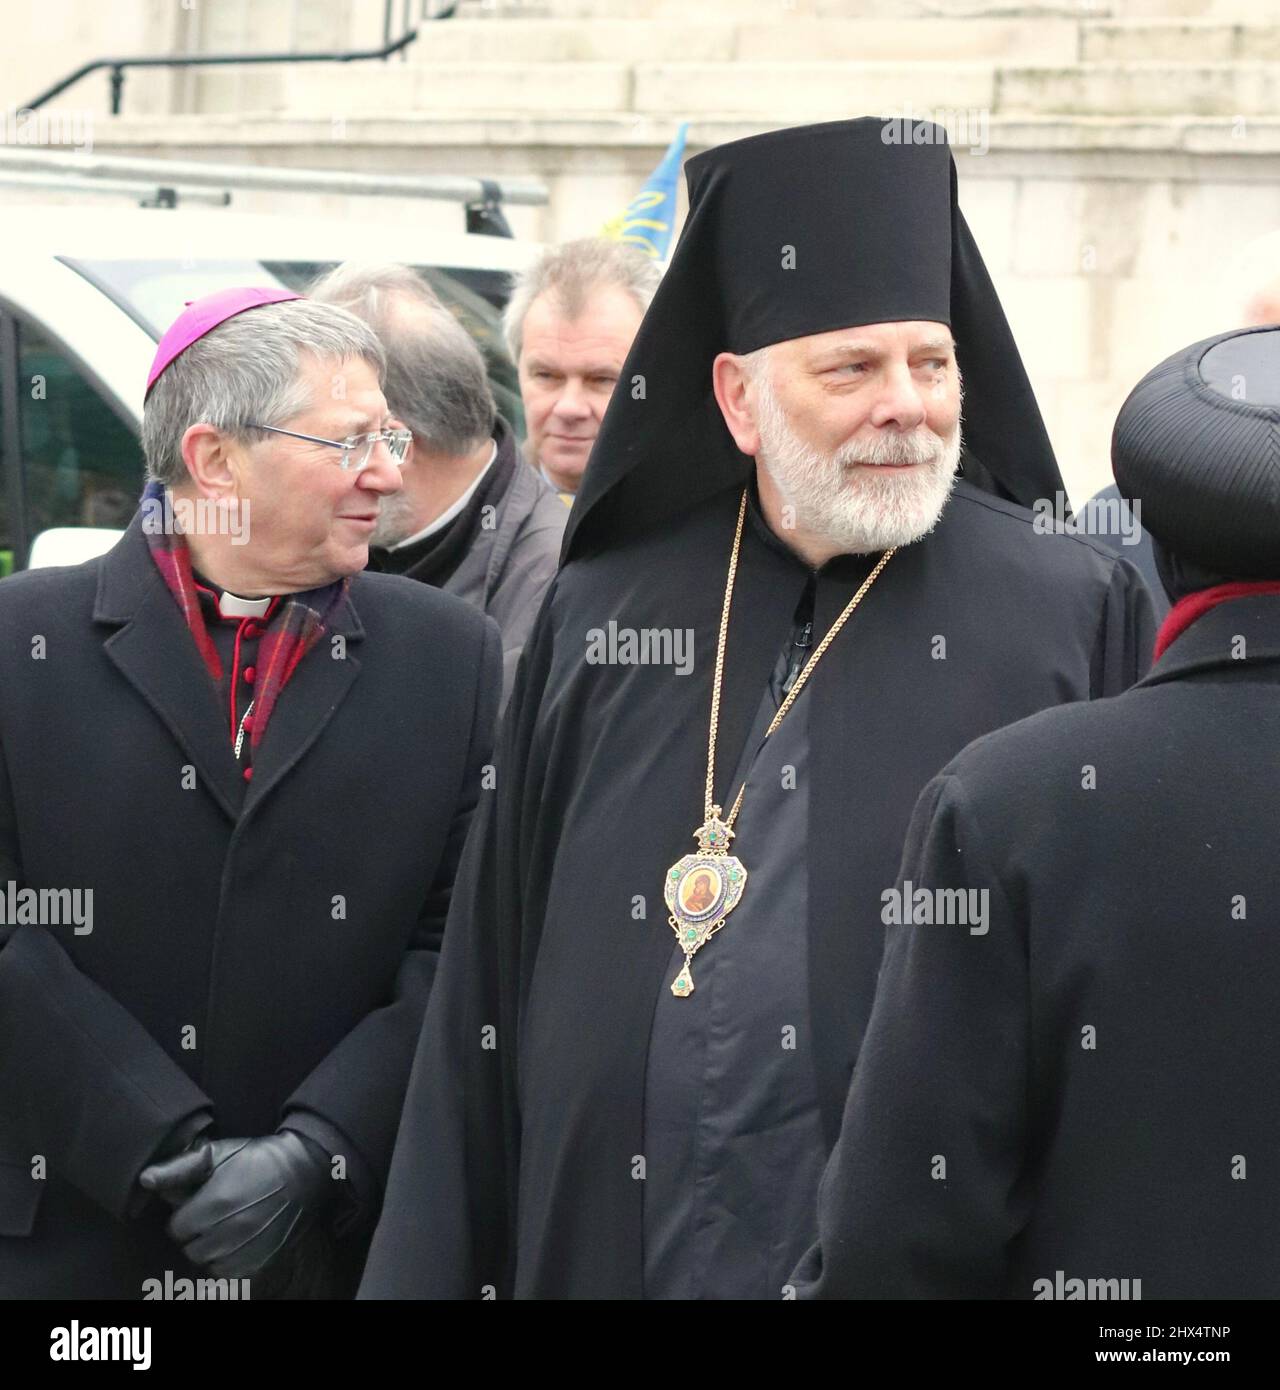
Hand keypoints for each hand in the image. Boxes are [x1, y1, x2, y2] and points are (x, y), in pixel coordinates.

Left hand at [150, 1131, 334, 1279]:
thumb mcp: (218, 1153)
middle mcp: (228, 1231)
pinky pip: (228, 1276)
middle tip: (217, 1213)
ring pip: (208, 1264)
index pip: (176, 1228)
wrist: (303, 1170)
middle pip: (191, 1249)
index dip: (186, 1215)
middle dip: (198, 1232)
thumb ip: (180, 1168)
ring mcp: (246, 1250)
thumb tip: (145, 1180)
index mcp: (214, 1203)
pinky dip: (229, 1263)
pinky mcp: (260, 1263)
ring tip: (229, 1227)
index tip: (201, 1203)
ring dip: (213, 1249)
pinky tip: (238, 1243)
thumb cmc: (257, 1158)